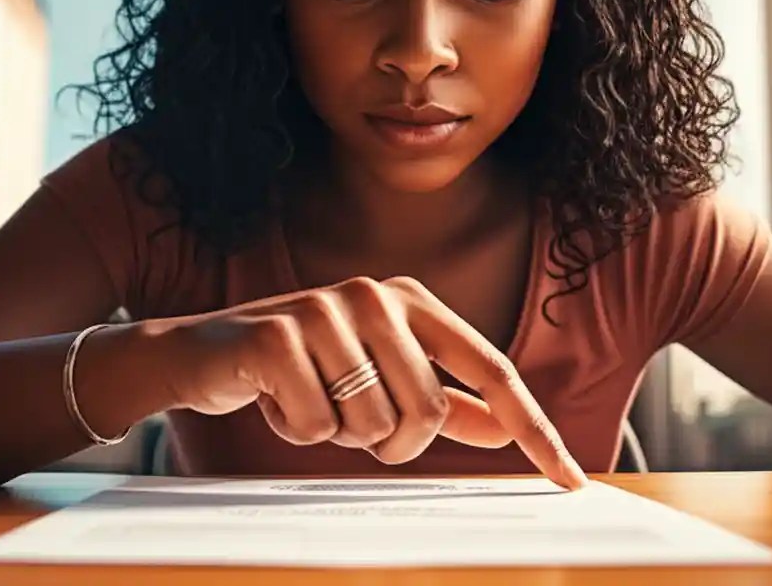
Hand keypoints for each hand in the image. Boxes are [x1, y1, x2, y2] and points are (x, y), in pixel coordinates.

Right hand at [148, 275, 587, 488]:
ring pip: (372, 425)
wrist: (202, 351)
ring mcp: (325, 309)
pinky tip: (272, 395)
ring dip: (337, 433)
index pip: (491, 370)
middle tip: (346, 419)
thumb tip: (502, 426)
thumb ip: (442, 399)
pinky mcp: (278, 334)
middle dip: (389, 442)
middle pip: (427, 414)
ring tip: (306, 397)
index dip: (533, 429)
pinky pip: (314, 424)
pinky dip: (293, 428)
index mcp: (411, 301)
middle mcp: (376, 294)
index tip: (569, 477)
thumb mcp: (377, 378)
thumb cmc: (300, 366)